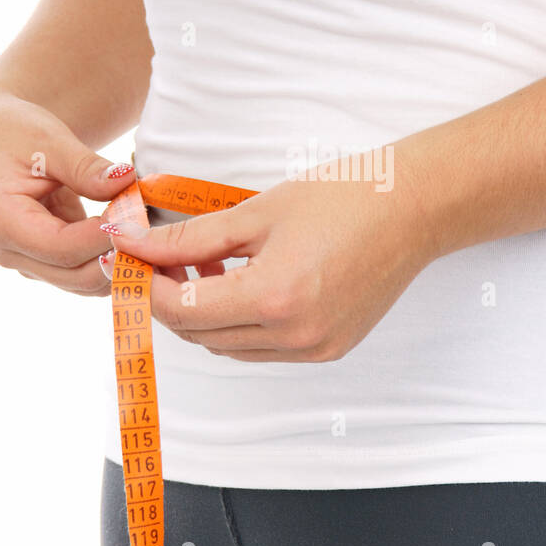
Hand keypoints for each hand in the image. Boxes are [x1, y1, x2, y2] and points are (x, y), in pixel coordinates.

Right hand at [0, 90, 135, 295]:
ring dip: (123, 263)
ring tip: (154, 232)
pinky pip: (88, 274)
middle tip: (156, 227)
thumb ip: (87, 167)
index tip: (140, 214)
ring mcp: (29, 263)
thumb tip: (128, 181)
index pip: (63, 247)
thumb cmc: (15, 133)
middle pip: (77, 276)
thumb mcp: (50, 140)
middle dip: (120, 255)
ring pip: (86, 283)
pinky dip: (116, 260)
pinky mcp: (47, 263)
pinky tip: (142, 239)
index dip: (106, 236)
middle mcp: (9, 253)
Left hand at [103, 160, 437, 360]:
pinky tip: (241, 281)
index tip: (130, 260)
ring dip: (204, 313)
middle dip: (171, 298)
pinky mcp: (328, 348)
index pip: (183, 310)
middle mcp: (294, 335)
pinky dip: (239, 322)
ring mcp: (314, 348)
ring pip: (228, 346)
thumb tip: (136, 246)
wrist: (415, 209)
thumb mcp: (257, 210)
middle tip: (160, 257)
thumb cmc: (344, 197)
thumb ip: (191, 236)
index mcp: (274, 297)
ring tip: (205, 264)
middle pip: (201, 333)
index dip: (146, 287)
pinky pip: (262, 348)